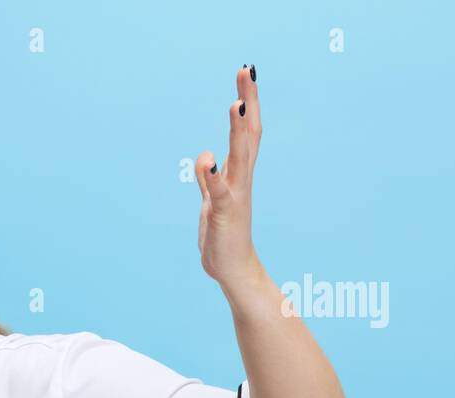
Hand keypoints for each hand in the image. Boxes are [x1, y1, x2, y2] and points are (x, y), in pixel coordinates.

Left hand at [195, 64, 262, 286]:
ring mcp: (234, 195)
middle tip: (246, 71)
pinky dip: (212, 175)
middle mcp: (241, 179)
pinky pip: (217, 191)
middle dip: (247, 102)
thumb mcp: (212, 202)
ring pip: (239, 156)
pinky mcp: (223, 213)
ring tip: (236, 103)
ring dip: (237, 130)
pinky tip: (206, 159)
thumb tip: (206, 159)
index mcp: (238, 173)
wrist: (232, 269)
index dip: (247, 103)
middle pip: (248, 134)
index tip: (246, 74)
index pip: (246, 132)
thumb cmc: (223, 235)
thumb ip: (209, 180)